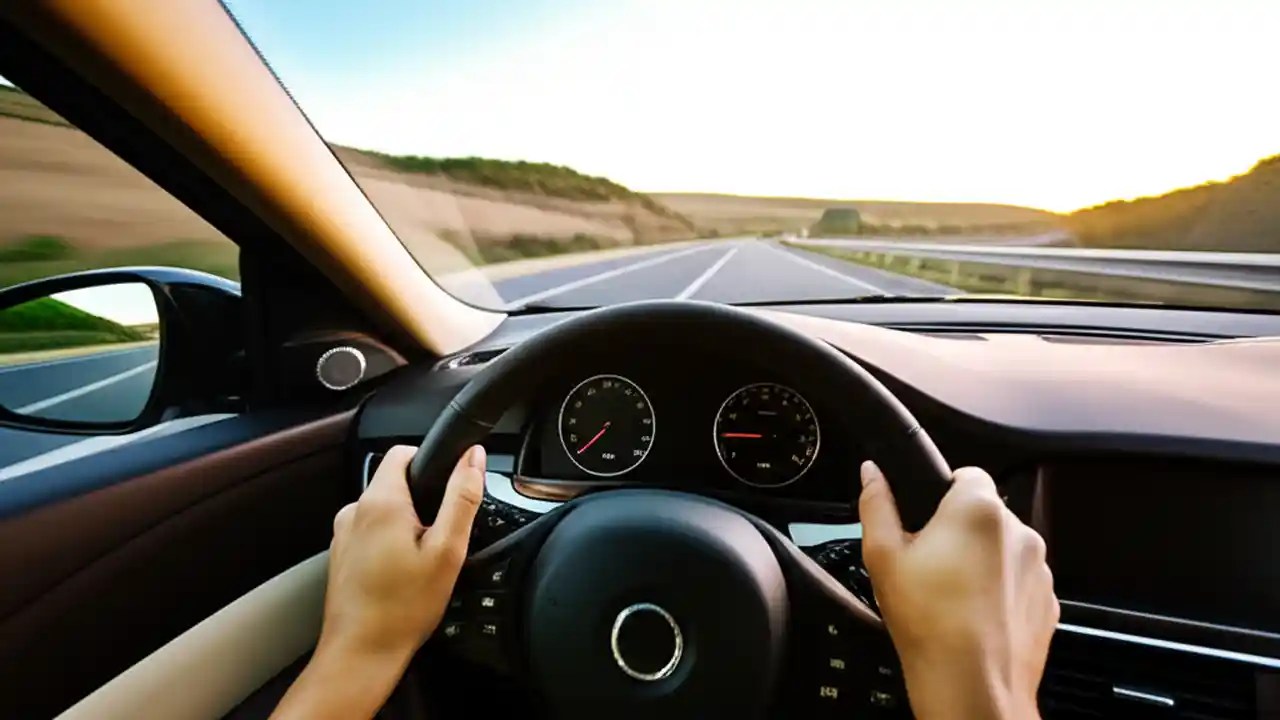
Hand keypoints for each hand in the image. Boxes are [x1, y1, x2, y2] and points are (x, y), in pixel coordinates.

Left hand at [272, 445, 485, 719]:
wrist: (361, 653)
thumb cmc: (403, 608)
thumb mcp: (447, 550)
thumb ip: (462, 497)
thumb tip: (472, 458)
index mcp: (381, 502)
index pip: (403, 452)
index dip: (431, 462)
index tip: (449, 490)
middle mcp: (355, 511)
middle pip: (395, 482)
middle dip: (422, 502)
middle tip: (440, 540)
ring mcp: (343, 533)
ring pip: (384, 510)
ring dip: (406, 526)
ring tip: (421, 563)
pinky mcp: (341, 554)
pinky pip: (371, 533)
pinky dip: (389, 545)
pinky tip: (401, 576)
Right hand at [859, 461, 1057, 719]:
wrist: (971, 687)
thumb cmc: (927, 623)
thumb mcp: (883, 557)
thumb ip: (877, 505)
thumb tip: (872, 474)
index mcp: (978, 509)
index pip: (965, 473)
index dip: (940, 493)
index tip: (923, 521)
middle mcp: (1019, 532)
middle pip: (984, 514)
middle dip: (959, 530)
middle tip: (928, 563)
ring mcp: (1040, 569)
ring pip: (1004, 549)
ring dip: (982, 561)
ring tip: (951, 596)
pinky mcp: (1048, 601)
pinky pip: (1019, 582)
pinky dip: (1000, 591)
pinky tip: (973, 615)